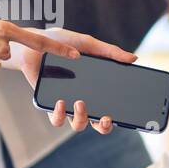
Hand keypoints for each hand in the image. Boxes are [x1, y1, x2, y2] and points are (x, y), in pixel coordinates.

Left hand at [3, 27, 138, 134]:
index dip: (117, 118)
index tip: (118, 115)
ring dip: (82, 118)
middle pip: (98, 123)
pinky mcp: (50, 103)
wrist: (34, 41)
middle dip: (104, 126)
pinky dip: (59, 115)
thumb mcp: (89, 44)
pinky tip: (60, 102)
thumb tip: (133, 58)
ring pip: (78, 124)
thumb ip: (110, 52)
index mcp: (96, 88)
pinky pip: (56, 119)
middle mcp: (84, 99)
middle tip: (105, 118)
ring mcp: (67, 103)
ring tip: (80, 103)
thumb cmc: (62, 42)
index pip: (111, 108)